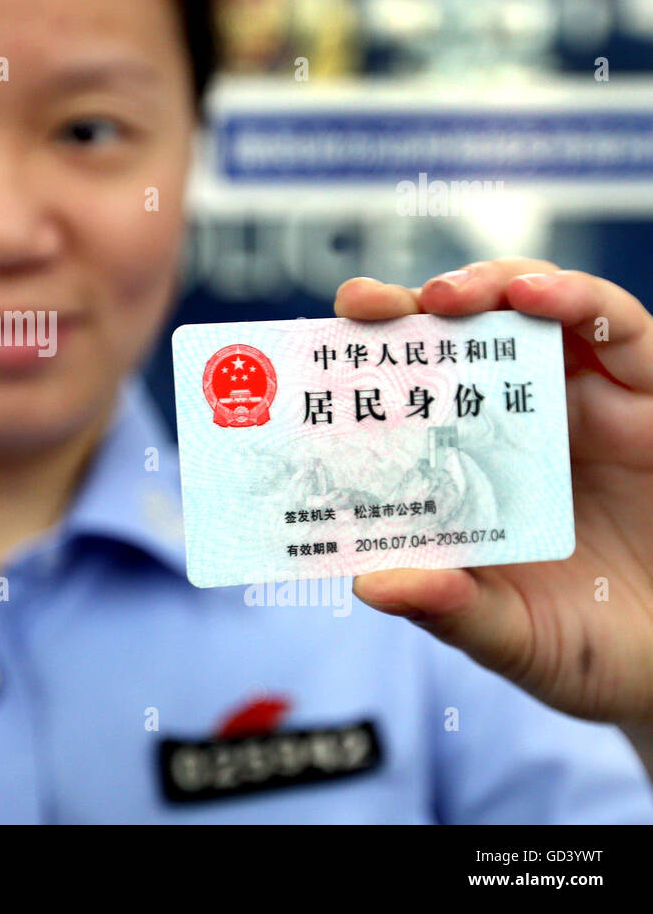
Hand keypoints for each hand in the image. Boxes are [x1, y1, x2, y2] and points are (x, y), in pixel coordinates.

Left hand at [335, 257, 652, 723]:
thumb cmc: (588, 648)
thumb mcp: (512, 637)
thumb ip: (451, 609)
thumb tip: (371, 584)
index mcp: (469, 467)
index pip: (407, 396)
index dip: (361, 366)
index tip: (314, 351)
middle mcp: (520, 422)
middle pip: (456, 336)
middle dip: (405, 307)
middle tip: (362, 303)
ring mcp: (586, 402)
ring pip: (531, 309)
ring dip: (483, 285)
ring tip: (445, 297)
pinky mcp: (652, 396)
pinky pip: (620, 329)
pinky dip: (576, 298)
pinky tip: (535, 295)